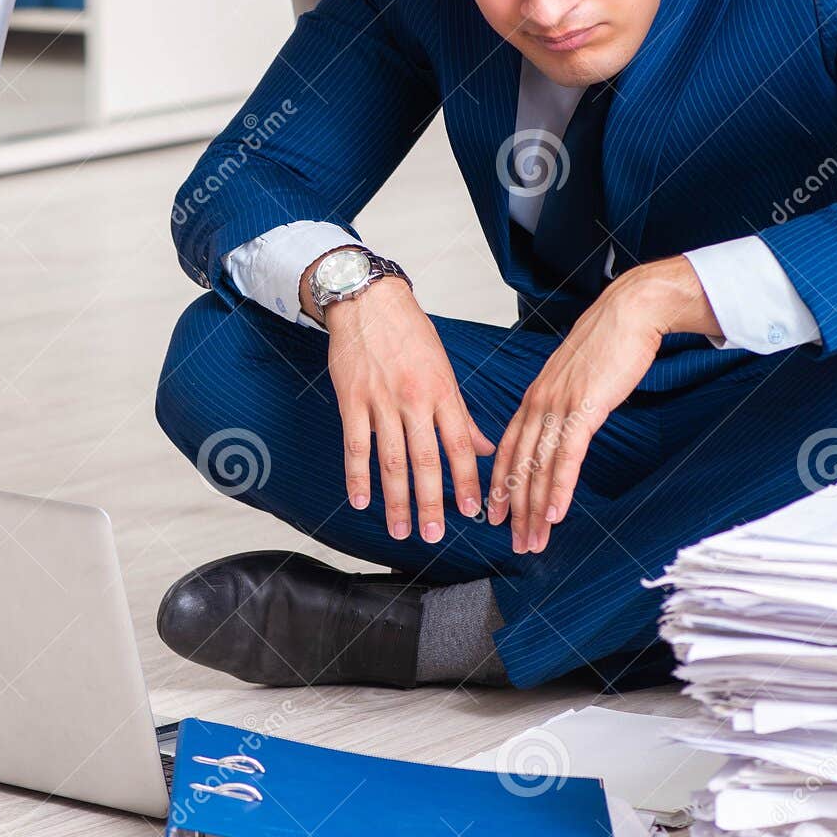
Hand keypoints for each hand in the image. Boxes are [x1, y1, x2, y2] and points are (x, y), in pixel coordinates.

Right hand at [309, 266, 495, 543]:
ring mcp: (381, 401)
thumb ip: (460, 412)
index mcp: (442, 392)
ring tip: (400, 529)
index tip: (473, 511)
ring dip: (396, 499)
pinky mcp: (352, 400)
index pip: (460, 444)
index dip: (467, 480)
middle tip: (433, 535)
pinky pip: (355, 445)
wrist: (369, 301)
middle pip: (425, 460)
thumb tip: (485, 447)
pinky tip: (361, 501)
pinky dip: (357, 475)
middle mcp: (414, 400)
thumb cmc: (410, 333)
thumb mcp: (444, 369)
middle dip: (432, 501)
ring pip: (390, 459)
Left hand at [487, 255, 719, 553]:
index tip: (495, 515)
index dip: (501, 486)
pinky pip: (567, 456)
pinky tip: (555, 514)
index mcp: (535, 396)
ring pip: (539, 468)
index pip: (509, 449)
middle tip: (515, 543)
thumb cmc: (608, 343)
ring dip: (534, 510)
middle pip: (519, 466)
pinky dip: (558, 488)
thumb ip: (565, 403)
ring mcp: (559, 406)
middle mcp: (539, 403)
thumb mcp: (577, 377)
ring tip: (533, 540)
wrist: (630, 312)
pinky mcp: (584, 408)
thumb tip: (565, 426)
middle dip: (515, 510)